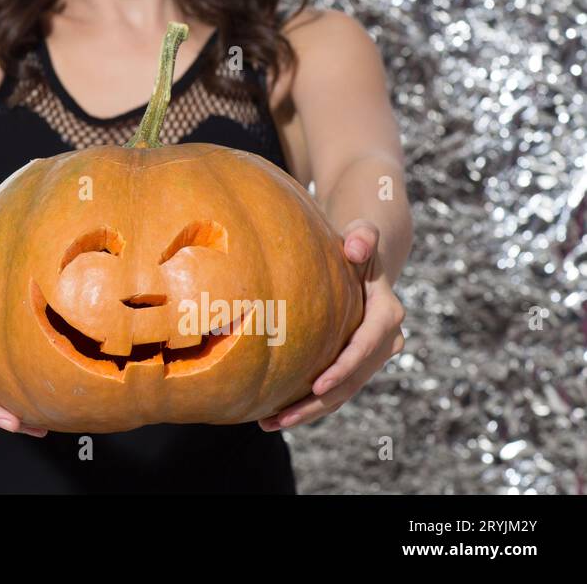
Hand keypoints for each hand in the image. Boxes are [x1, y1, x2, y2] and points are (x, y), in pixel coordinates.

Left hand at [258, 218, 404, 430]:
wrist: (366, 260)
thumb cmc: (357, 244)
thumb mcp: (362, 234)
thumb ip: (362, 236)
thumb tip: (354, 245)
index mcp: (387, 314)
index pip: (366, 346)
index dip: (344, 368)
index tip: (317, 386)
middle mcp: (385, 341)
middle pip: (352, 381)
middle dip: (318, 403)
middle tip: (282, 416)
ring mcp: (371, 358)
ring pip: (341, 394)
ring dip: (308, 413)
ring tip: (270, 424)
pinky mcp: (355, 365)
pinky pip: (333, 391)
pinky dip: (308, 406)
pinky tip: (274, 415)